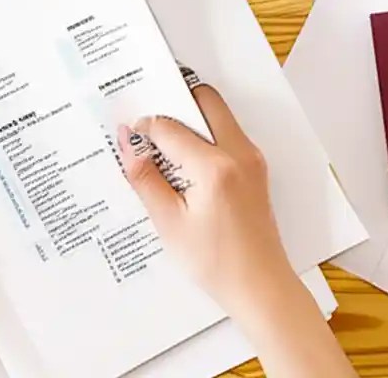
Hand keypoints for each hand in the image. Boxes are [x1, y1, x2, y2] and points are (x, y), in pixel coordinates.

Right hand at [118, 85, 293, 314]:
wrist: (260, 286)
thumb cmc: (218, 263)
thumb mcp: (169, 222)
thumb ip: (145, 178)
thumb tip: (127, 144)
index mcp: (216, 167)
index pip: (170, 128)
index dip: (143, 128)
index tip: (128, 137)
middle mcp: (239, 154)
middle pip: (205, 100)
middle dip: (174, 103)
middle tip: (151, 123)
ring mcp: (252, 160)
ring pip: (219, 116)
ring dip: (191, 121)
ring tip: (164, 149)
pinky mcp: (255, 169)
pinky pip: (228, 136)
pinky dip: (205, 138)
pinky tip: (184, 166)